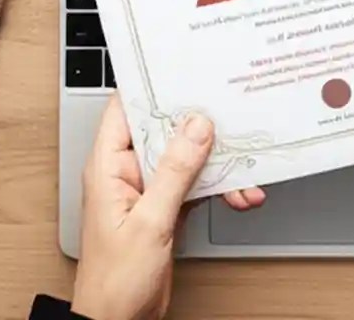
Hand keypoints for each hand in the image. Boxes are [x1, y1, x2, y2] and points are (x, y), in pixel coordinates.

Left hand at [72, 98, 264, 319]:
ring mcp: (148, 191)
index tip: (185, 73)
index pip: (126, 109)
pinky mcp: (166, 209)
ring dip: (218, 166)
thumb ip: (175, 171)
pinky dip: (220, 189)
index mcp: (108, 166)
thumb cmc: (114, 280)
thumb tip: (195, 127)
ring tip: (246, 172)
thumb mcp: (149, 221)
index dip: (152, 87)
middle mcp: (127, 173)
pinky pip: (196, 186)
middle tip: (231, 121)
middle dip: (201, 130)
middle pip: (165, 132)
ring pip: (188, 160)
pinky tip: (240, 194)